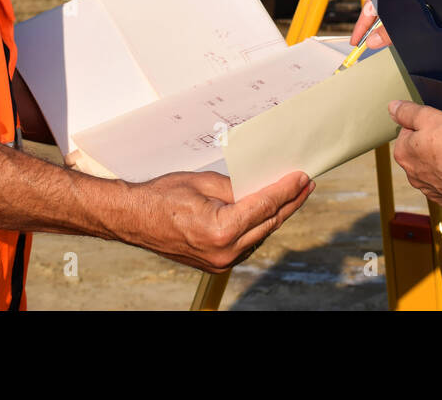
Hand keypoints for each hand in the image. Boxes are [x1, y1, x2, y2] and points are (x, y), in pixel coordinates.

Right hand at [127, 169, 313, 272]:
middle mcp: (224, 252)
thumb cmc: (162, 197)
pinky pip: (247, 243)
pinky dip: (259, 226)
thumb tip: (261, 186)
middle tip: (306, 185)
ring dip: (277, 215)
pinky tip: (268, 212)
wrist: (134, 219)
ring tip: (293, 195)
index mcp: (221, 230)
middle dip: (290, 202)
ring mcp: (220, 262)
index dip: (287, 190)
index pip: (265, 206)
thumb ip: (238, 188)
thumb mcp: (204, 183)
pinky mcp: (216, 264)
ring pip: (260, 234)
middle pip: (268, 223)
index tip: (303, 177)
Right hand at [350, 0, 441, 49]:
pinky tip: (390, 34)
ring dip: (381, 26)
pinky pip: (398, 11)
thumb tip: (372, 41)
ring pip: (388, 10)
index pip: (371, 4)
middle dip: (370, 26)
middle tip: (362, 42)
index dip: (362, 25)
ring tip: (374, 40)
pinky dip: (392, 24)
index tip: (356, 40)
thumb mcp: (413, 21)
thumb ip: (390, 32)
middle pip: (378, 7)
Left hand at [389, 100, 441, 210]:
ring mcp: (430, 189)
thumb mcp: (429, 117)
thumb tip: (393, 107)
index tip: (438, 125)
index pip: (407, 131)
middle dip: (434, 143)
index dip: (425, 124)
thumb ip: (408, 112)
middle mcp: (412, 174)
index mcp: (403, 154)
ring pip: (435, 167)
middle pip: (420, 150)